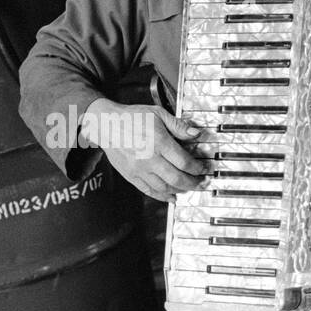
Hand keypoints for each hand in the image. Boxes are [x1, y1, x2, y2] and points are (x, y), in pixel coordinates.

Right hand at [80, 99, 207, 201]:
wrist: (106, 124)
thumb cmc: (131, 117)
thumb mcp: (158, 113)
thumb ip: (178, 125)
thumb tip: (196, 133)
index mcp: (159, 142)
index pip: (184, 162)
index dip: (198, 168)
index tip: (204, 169)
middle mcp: (150, 158)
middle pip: (177, 179)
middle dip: (193, 183)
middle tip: (202, 183)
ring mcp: (139, 169)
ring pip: (165, 188)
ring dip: (180, 190)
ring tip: (189, 188)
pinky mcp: (131, 176)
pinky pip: (149, 191)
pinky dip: (163, 197)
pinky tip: (172, 197)